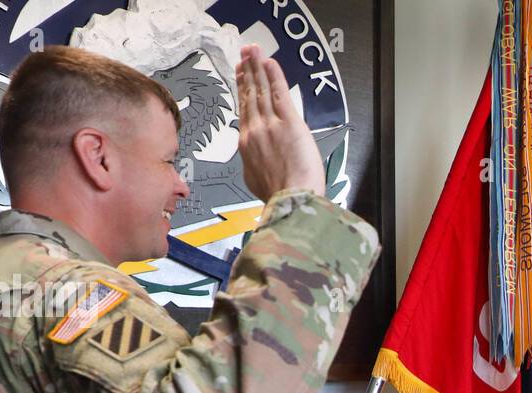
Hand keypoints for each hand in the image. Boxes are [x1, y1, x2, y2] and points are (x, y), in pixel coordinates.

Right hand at [236, 45, 325, 200]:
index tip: (241, 77)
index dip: (242, 90)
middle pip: (249, 95)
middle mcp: (255, 130)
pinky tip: (269, 62)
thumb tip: (254, 159)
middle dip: (247, 72)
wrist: (290, 200)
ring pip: (261, 90)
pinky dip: (273, 75)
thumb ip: (252, 163)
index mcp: (247, 145)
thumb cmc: (277, 196)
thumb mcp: (253, 180)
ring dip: (257, 67)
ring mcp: (271, 124)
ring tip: (252, 51)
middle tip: (244, 55)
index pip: (244, 110)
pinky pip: (278, 92)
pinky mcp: (289, 122)